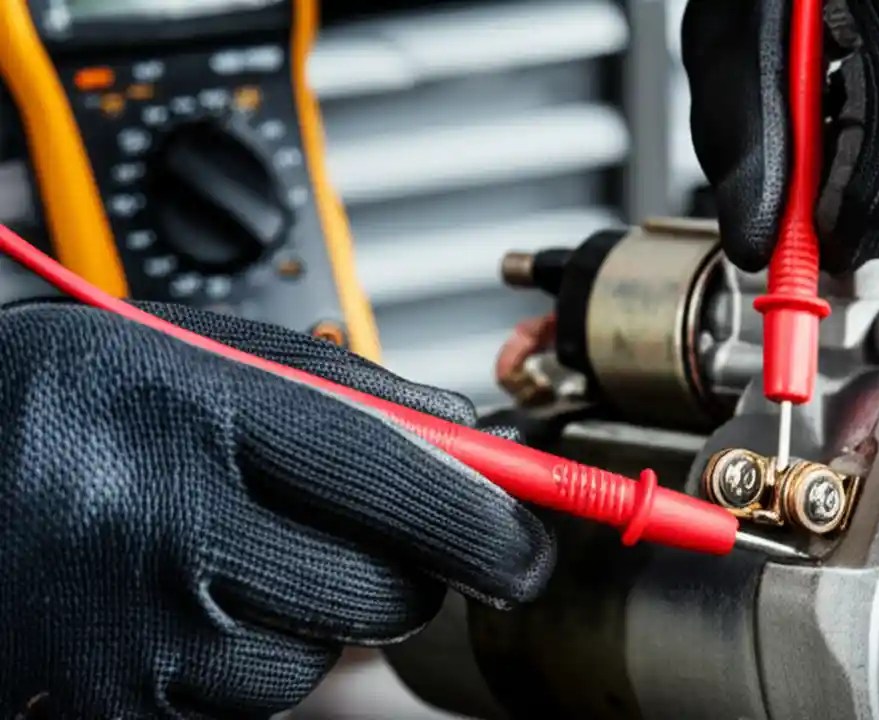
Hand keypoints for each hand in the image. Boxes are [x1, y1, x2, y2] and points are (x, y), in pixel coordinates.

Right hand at [0, 300, 553, 718]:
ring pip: (315, 659)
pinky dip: (235, 660)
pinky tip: (170, 603)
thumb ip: (345, 389)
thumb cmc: (69, 405)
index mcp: (198, 411)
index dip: (486, 527)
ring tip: (211, 553)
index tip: (524, 551)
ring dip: (301, 616)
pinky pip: (246, 702)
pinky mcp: (114, 707)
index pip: (397, 482)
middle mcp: (162, 526)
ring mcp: (132, 637)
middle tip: (345, 532)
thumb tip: (474, 443)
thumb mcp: (199, 353)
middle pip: (382, 595)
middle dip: (397, 572)